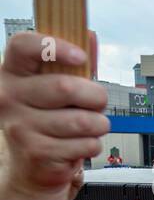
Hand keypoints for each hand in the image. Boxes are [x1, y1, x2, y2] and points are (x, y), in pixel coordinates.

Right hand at [0, 33, 107, 198]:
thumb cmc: (50, 119)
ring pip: (82, 120)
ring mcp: (19, 125)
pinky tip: (78, 146)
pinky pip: (84, 144)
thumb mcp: (60, 87)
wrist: (34, 165)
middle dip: (96, 97)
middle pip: (66, 87)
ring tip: (90, 127)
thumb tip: (90, 35)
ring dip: (99, 125)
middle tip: (97, 104)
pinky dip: (92, 145)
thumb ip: (76, 63)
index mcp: (12, 73)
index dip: (55, 46)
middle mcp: (8, 96)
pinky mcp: (36, 151)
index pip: (23, 46)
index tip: (80, 57)